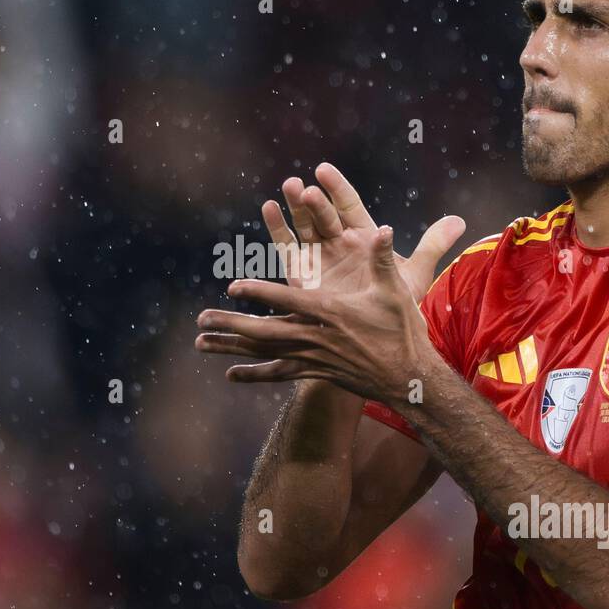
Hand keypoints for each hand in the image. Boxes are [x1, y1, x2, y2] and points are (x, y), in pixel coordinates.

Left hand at [194, 222, 445, 405]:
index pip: (287, 300)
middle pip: (264, 331)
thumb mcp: (396, 292)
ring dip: (231, 348)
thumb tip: (385, 229)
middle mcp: (315, 337)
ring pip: (264, 353)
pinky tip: (231, 374)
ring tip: (200, 343)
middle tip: (200, 319)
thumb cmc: (403, 331)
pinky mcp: (315, 372)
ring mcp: (312, 358)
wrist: (408, 379)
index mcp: (330, 313)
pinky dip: (254, 374)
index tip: (233, 286)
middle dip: (230, 323)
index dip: (260, 292)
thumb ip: (383, 260)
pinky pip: (278, 374)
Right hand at [264, 162, 464, 302]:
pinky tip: (269, 208)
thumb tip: (459, 220)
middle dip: (314, 200)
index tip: (323, 170)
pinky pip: (288, 248)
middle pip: (324, 215)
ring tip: (287, 187)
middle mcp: (339, 243)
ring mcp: (319, 257)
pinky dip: (277, 228)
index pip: (348, 206)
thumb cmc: (394, 308)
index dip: (337, 189)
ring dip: (293, 207)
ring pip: (304, 226)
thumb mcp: (415, 275)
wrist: (372, 340)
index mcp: (363, 238)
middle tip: (304, 187)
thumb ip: (433, 246)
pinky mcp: (301, 274)